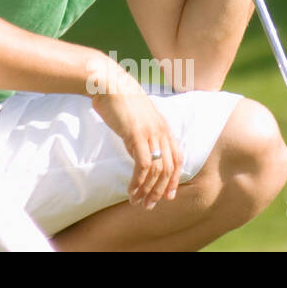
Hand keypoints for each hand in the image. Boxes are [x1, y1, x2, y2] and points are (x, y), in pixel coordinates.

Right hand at [88, 64, 183, 209]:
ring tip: (137, 202)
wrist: (109, 82)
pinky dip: (138, 182)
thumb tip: (138, 151)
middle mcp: (161, 132)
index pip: (178, 159)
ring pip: (157, 171)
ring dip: (148, 190)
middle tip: (149, 205)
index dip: (174, 179)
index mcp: (164, 127)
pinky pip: (143, 166)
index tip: (168, 195)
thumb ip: (142, 134)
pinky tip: (130, 190)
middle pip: (169, 169)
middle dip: (160, 191)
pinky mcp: (137, 135)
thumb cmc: (118, 99)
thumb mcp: (136, 118)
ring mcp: (151, 134)